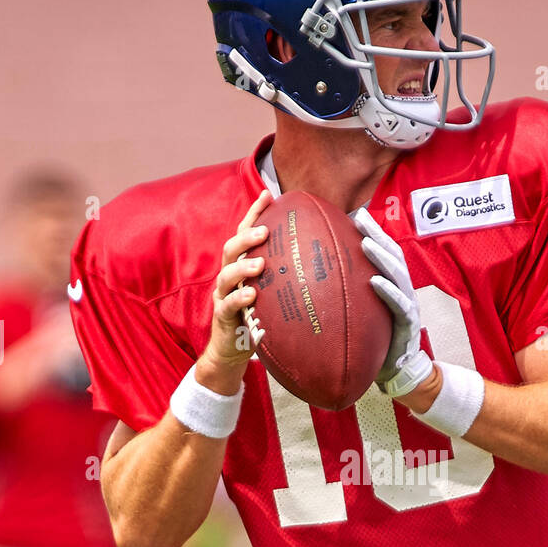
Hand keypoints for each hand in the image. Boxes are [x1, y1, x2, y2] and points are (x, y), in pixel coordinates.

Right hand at [199, 190, 271, 390]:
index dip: (254, 214)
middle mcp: (229, 277)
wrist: (233, 352)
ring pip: (226, 274)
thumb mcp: (274, 295)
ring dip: (243, 266)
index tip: (269, 195)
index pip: (244, 235)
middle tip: (265, 232)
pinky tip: (252, 294)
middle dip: (246, 236)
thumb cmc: (258, 319)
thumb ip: (287, 277)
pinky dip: (239, 298)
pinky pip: (228, 305)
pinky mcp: (222, 317)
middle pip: (231, 248)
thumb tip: (325, 261)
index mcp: (241, 267)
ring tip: (260, 264)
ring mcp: (223, 296)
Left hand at [353, 206, 434, 398]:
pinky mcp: (408, 323)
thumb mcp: (360, 313)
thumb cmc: (374, 340)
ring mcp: (407, 304)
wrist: (396, 370)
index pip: (382, 251)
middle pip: (392, 254)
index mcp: (391, 284)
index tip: (353, 213)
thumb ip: (347, 295)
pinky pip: (399, 304)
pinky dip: (388, 291)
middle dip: (377, 234)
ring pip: (398, 273)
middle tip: (360, 217)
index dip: (371, 231)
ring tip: (366, 243)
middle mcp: (402, 289)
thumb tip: (314, 282)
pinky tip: (375, 281)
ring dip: (381, 257)